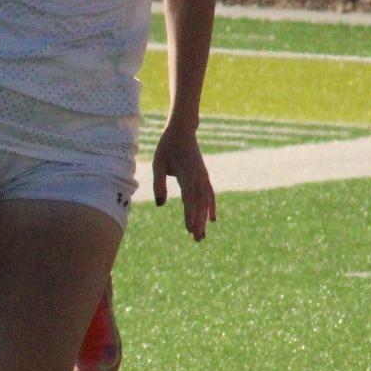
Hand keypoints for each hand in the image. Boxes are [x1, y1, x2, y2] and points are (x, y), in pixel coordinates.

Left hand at [152, 124, 215, 241]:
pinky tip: (212, 220)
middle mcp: (198, 178)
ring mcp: (203, 177)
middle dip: (199, 222)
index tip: (189, 230)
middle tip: (197, 240)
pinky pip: (210, 195)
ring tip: (202, 235)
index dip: (190, 215)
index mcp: (187, 175)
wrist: (182, 131)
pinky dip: (211, 207)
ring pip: (206, 202)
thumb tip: (160, 205)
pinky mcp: (204, 176)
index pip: (189, 199)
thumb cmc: (167, 147)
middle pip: (200, 204)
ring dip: (204, 219)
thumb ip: (159, 184)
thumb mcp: (158, 164)